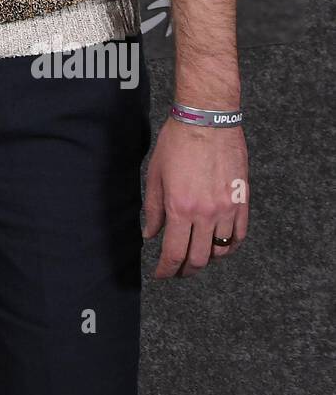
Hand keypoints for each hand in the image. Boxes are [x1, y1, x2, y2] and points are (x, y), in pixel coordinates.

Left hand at [143, 120, 248, 277]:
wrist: (208, 119)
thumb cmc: (177, 142)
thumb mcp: (156, 174)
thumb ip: (154, 209)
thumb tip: (150, 234)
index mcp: (180, 208)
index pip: (174, 253)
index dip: (166, 270)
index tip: (161, 274)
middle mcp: (205, 213)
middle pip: (199, 259)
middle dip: (186, 270)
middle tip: (177, 270)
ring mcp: (227, 208)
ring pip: (221, 250)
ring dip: (207, 259)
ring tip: (196, 256)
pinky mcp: (243, 200)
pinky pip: (240, 235)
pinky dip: (229, 246)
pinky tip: (219, 246)